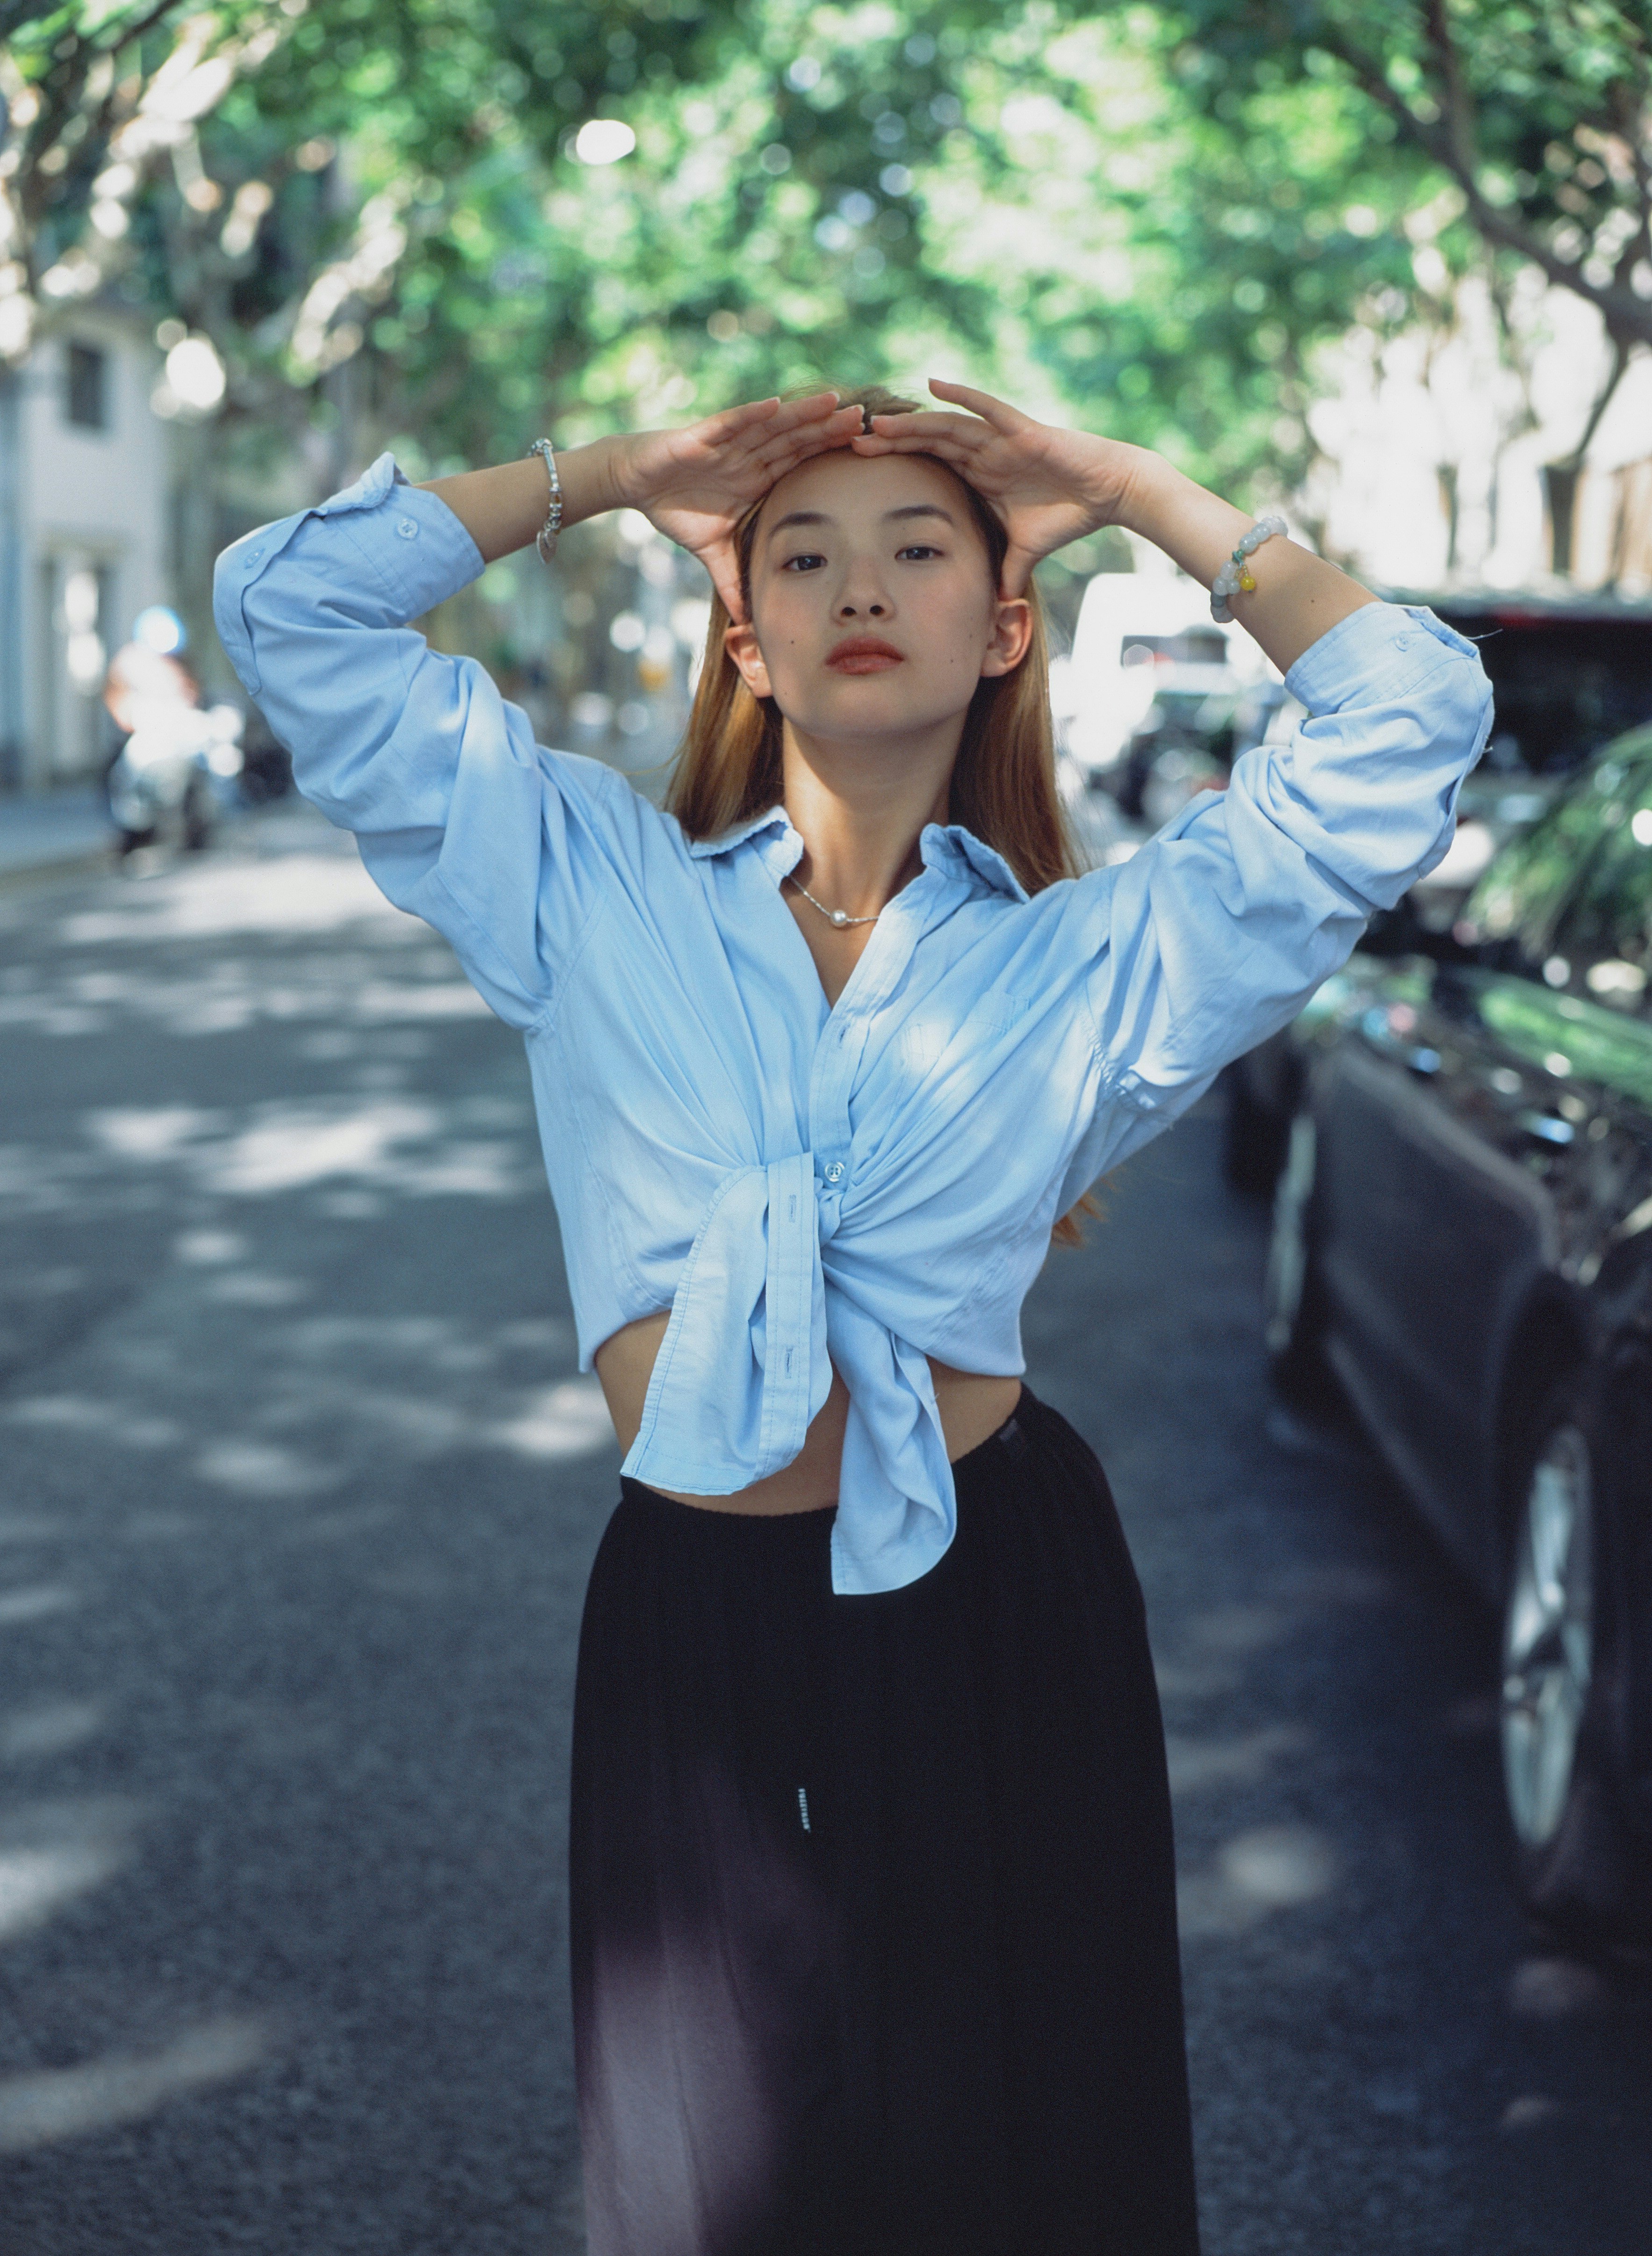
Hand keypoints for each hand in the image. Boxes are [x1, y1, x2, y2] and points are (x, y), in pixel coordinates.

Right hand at [613, 393, 864, 618]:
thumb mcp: (711, 551)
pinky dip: (752, 415)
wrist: (635, 483)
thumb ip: (732, 581)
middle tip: (868, 419)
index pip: (802, 464)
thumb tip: (747, 622)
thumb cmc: (674, 508)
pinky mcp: (702, 436)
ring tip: (834, 402)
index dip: (831, 456)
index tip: (866, 453)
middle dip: (829, 429)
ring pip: (772, 426)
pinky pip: (731, 424)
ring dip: (801, 414)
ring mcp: (729, 443)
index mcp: (758, 477)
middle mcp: (750, 455)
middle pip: (797, 439)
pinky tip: (777, 405)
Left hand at [851, 379, 1149, 597]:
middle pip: (928, 444)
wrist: (1109, 493)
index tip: (863, 469)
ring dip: (912, 424)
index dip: (898, 464)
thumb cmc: (1069, 515)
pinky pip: (986, 408)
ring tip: (877, 422)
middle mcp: (985, 452)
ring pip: (946, 427)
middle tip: (850, 442)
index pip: (930, 466)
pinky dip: (961, 395)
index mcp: (981, 474)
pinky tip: (933, 383)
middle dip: (891, 443)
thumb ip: (1007, 571)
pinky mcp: (1022, 430)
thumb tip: (997, 605)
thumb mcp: (1026, 550)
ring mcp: (1001, 439)